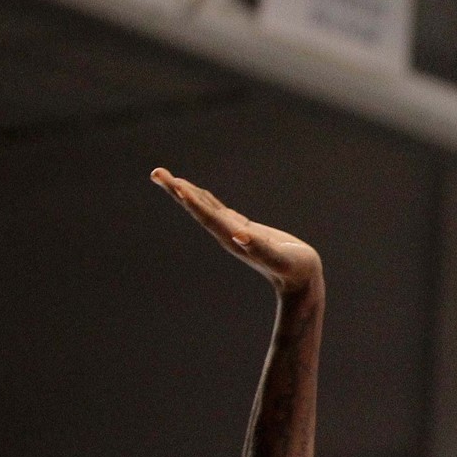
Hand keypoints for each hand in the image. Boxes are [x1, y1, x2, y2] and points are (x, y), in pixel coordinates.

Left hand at [152, 169, 322, 295]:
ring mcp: (233, 232)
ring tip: (167, 178)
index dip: (192, 200)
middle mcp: (227, 235)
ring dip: (186, 193)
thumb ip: (259, 248)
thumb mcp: (279, 259)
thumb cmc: (294, 270)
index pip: (207, 216)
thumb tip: (239, 235)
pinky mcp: (243, 230)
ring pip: (205, 208)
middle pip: (197, 209)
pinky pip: (218, 210)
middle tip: (156, 173)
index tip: (174, 183)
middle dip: (177, 191)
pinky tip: (198, 194)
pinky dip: (205, 199)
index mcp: (233, 238)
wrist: (301, 282)